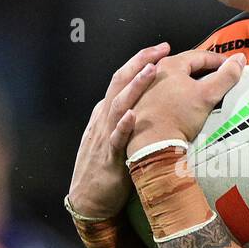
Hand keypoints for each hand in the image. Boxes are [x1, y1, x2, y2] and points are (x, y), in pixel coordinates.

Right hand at [67, 42, 170, 217]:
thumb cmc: (103, 168)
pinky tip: (132, 115)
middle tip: (161, 48)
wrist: (87, 199)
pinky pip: (116, 140)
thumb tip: (131, 102)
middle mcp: (104, 119)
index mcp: (105, 113)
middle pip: (119, 83)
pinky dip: (123, 126)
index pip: (122, 79)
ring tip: (150, 70)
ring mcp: (105, 137)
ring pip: (118, 105)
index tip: (160, 48)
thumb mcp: (109, 136)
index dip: (140, 61)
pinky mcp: (109, 158)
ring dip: (134, 87)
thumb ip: (118, 118)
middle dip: (140, 63)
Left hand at [126, 52, 245, 157]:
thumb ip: (226, 76)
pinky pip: (165, 93)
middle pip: (186, 66)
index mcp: (170, 65)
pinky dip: (177, 94)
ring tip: (202, 88)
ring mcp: (147, 88)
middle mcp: (155, 73)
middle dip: (204, 69)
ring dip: (189, 81)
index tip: (229, 66)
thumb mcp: (208, 95)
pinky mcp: (144, 103)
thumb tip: (239, 60)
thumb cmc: (176, 118)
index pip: (200, 56)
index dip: (218, 60)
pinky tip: (183, 102)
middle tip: (219, 76)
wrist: (152, 144)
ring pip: (174, 79)